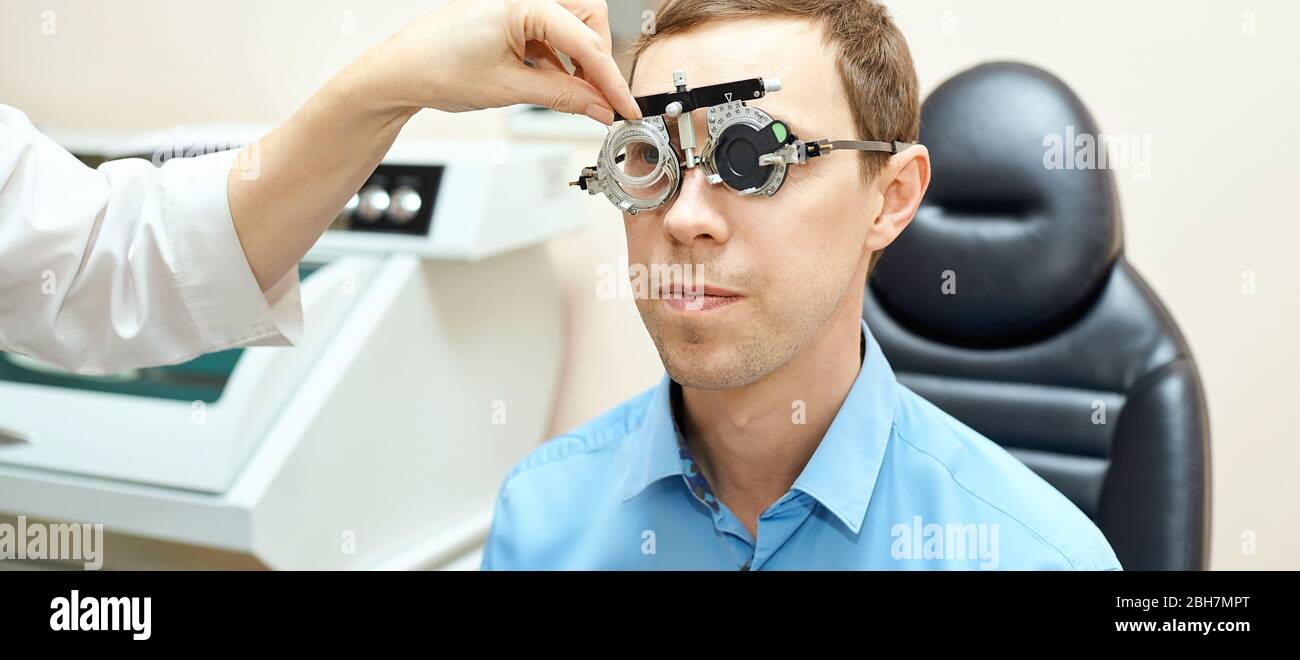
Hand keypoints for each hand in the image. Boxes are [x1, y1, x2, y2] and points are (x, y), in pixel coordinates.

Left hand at [351, 0, 640, 123]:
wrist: (403, 71)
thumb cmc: (439, 68)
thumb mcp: (510, 88)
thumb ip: (563, 96)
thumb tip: (600, 107)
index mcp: (525, 2)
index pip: (586, 42)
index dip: (611, 80)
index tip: (626, 106)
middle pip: (589, 21)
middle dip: (598, 60)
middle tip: (600, 98)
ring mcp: (520, 3)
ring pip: (574, 26)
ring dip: (581, 61)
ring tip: (577, 95)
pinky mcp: (514, 16)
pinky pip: (554, 32)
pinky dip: (562, 58)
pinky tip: (557, 83)